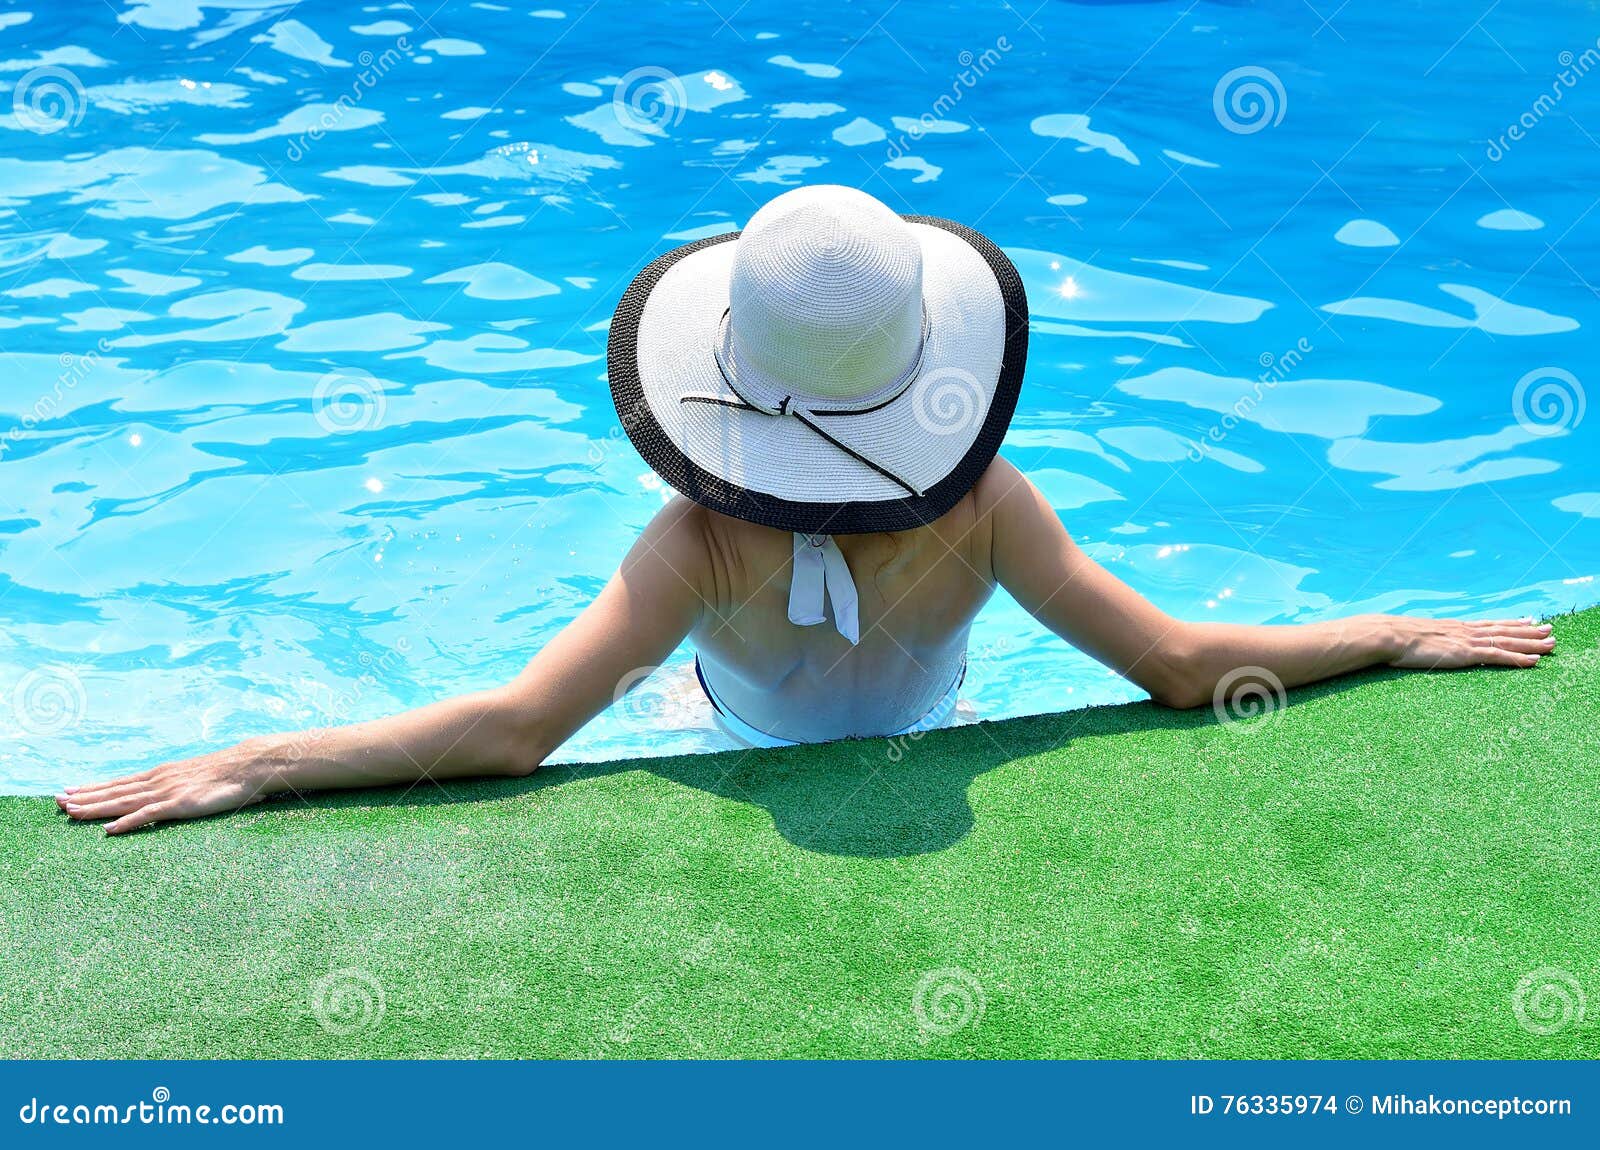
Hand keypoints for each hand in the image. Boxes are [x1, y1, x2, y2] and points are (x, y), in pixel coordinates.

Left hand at [57, 737, 282, 834]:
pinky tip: (110, 830)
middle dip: (84, 797)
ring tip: (70, 812)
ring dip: (95, 807)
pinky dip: (127, 823)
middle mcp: (158, 780)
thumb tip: (173, 794)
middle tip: (56, 801)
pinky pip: (148, 815)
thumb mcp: (196, 776)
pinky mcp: (180, 804)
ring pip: (123, 802)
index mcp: (161, 775)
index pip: (120, 782)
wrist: (248, 764)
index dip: (93, 787)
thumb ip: (181, 785)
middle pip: (114, 791)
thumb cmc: (227, 772)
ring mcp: (167, 792)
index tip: (70, 791)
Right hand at [1384, 615, 1553, 669]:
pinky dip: (1519, 658)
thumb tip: (1419, 643)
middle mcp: (1465, 631)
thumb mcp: (1414, 636)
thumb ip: (1425, 639)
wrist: (1389, 635)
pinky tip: (1535, 661)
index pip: (1489, 624)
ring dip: (1532, 643)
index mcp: (1454, 627)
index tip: (1527, 620)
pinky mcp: (1466, 653)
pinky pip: (1499, 656)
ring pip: (1508, 641)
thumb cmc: (1394, 638)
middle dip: (1528, 631)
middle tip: (1549, 629)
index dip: (1510, 623)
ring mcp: (1467, 641)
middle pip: (1504, 630)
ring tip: (1551, 642)